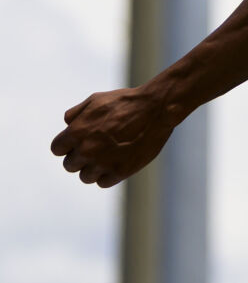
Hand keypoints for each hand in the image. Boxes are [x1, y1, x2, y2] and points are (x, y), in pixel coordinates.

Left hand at [50, 87, 178, 187]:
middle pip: (70, 165)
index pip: (57, 149)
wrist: (156, 108)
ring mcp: (103, 162)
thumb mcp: (96, 100)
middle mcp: (86, 150)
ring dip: (93, 168)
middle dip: (80, 157)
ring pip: (85, 176)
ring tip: (107, 157)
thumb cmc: (126, 102)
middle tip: (96, 149)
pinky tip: (116, 162)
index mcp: (76, 132)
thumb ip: (76, 113)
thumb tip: (67, 124)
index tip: (78, 143)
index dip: (67, 146)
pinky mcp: (120, 171)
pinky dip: (107, 175)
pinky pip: (103, 182)